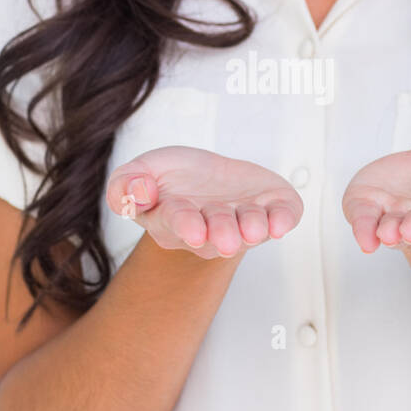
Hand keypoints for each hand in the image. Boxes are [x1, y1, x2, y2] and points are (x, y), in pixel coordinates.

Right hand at [106, 146, 303, 257]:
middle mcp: (212, 229)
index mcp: (175, 219)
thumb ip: (125, 184)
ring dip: (253, 227)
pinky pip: (282, 217)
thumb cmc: (174, 178)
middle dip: (223, 232)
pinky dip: (285, 219)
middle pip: (218, 233)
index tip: (195, 231)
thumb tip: (138, 192)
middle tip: (228, 239)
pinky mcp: (271, 209)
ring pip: (250, 228)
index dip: (187, 225)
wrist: (210, 178)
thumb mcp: (141, 171)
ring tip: (253, 227)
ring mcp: (243, 222)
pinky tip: (282, 222)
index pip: (179, 223)